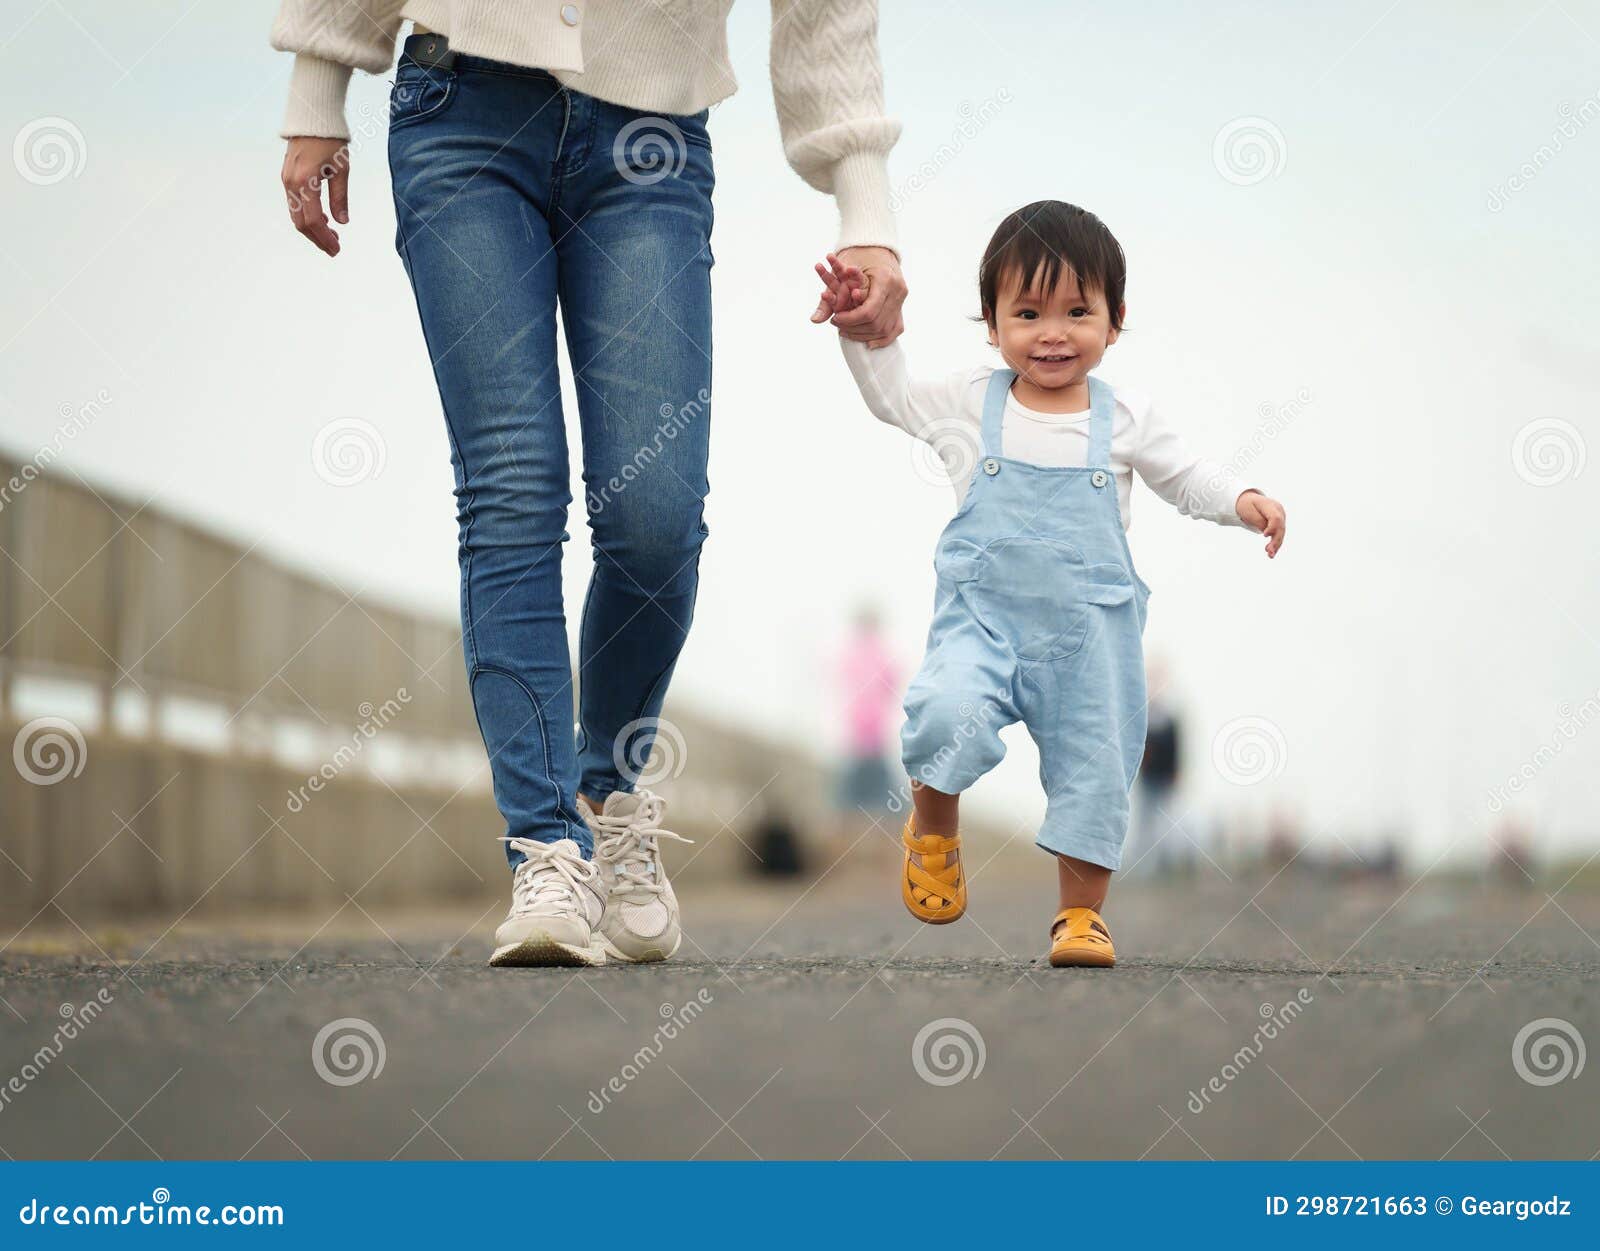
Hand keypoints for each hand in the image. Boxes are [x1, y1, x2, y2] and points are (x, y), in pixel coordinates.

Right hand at [282, 136, 351, 256]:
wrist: (312, 118)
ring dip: (313, 228)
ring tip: (332, 236)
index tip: (337, 249)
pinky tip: (323, 219)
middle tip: (335, 248)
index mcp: (305, 182)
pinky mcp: (287, 177)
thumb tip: (342, 222)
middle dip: (318, 238)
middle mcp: (291, 183)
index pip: (313, 221)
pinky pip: (295, 203)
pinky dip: (307, 215)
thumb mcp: (341, 170)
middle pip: (301, 222)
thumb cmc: (330, 141)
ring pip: (296, 214)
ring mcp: (287, 180)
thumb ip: (340, 198)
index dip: (324, 238)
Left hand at [816, 245, 905, 346]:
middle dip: (855, 329)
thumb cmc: (857, 255)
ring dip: (864, 335)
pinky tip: (867, 342)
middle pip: (877, 323)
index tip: (835, 319)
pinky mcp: (902, 305)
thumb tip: (814, 320)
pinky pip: (895, 329)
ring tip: (846, 331)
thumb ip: (829, 299)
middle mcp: (897, 290)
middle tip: (838, 327)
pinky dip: (881, 338)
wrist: (879, 246)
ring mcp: (902, 298)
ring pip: (885, 329)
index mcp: (885, 280)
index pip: (868, 312)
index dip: (850, 320)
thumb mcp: (841, 272)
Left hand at [1235, 490, 1285, 556]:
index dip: (1272, 527)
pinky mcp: (1278, 523)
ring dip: (1276, 545)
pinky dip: (1275, 543)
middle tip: (1268, 551)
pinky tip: (1271, 553)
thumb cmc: (1246, 505)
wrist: (1248, 500)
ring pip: (1281, 533)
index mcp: (1271, 505)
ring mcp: (1280, 517)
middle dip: (1275, 540)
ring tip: (1270, 555)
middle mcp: (1279, 511)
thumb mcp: (1249, 512)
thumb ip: (1259, 522)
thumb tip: (1268, 534)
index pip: (1276, 518)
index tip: (1264, 535)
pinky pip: (1278, 534)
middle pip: (1280, 527)